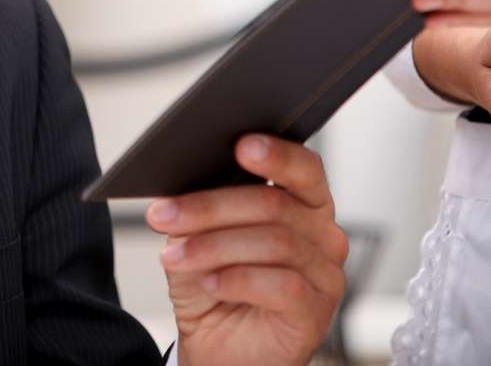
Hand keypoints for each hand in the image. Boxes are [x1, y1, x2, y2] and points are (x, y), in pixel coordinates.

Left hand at [148, 136, 346, 365]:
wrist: (219, 348)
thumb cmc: (215, 286)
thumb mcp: (199, 236)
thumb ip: (201, 205)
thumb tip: (177, 181)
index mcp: (303, 203)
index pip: (303, 167)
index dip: (276, 153)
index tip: (240, 145)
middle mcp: (322, 234)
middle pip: (275, 204)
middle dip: (211, 207)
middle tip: (165, 215)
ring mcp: (325, 274)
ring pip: (274, 242)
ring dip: (213, 246)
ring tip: (175, 256)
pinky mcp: (317, 312)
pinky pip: (282, 285)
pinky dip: (238, 280)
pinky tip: (211, 283)